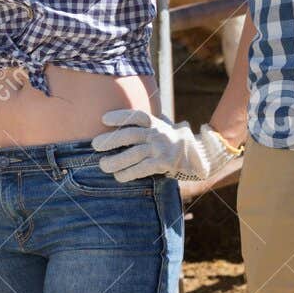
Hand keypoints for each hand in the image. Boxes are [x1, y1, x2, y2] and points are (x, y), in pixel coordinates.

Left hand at [90, 109, 238, 182]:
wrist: (198, 154)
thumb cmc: (170, 140)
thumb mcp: (160, 127)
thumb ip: (144, 125)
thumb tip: (116, 124)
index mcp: (155, 123)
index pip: (137, 116)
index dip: (120, 116)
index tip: (103, 119)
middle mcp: (157, 134)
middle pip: (131, 134)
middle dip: (111, 139)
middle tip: (95, 145)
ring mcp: (161, 149)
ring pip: (135, 154)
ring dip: (116, 160)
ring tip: (102, 165)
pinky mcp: (164, 163)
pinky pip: (143, 169)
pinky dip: (129, 173)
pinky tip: (118, 177)